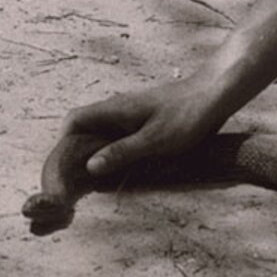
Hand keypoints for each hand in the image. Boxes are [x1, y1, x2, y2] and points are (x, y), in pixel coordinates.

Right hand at [56, 76, 226, 184]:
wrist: (214, 94)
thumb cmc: (186, 115)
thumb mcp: (155, 140)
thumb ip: (122, 152)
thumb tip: (89, 167)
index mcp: (114, 110)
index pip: (74, 121)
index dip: (63, 144)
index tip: (64, 170)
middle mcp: (117, 109)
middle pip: (83, 129)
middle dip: (75, 154)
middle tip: (77, 183)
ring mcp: (129, 114)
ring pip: (100, 133)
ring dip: (94, 154)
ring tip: (95, 182)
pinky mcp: (142, 120)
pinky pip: (117, 136)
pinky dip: (111, 152)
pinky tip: (121, 170)